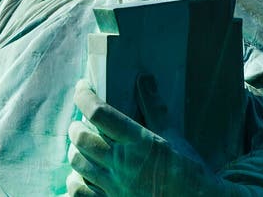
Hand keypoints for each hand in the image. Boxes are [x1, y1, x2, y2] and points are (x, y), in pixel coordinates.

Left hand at [66, 78, 239, 196]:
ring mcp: (116, 188)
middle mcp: (123, 164)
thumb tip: (144, 78)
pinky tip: (80, 176)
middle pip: (82, 138)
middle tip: (80, 122)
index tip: (82, 87)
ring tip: (81, 146)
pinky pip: (79, 193)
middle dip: (76, 126)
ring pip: (78, 164)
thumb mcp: (173, 135)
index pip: (99, 113)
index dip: (84, 96)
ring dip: (75, 151)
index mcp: (138, 142)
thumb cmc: (188, 170)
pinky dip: (74, 182)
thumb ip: (154, 106)